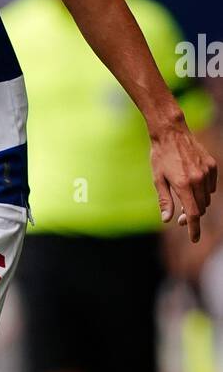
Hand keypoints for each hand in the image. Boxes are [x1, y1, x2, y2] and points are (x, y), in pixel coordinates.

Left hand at [151, 119, 216, 242]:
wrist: (171, 133)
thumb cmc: (160, 156)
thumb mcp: (158, 180)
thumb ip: (165, 201)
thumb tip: (167, 219)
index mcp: (183, 185)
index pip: (192, 214)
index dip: (194, 228)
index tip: (194, 239)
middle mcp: (198, 179)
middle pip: (200, 208)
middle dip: (191, 216)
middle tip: (179, 218)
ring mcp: (207, 172)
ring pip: (207, 198)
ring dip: (197, 203)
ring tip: (184, 199)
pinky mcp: (212, 166)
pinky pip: (211, 186)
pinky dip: (204, 191)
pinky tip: (193, 186)